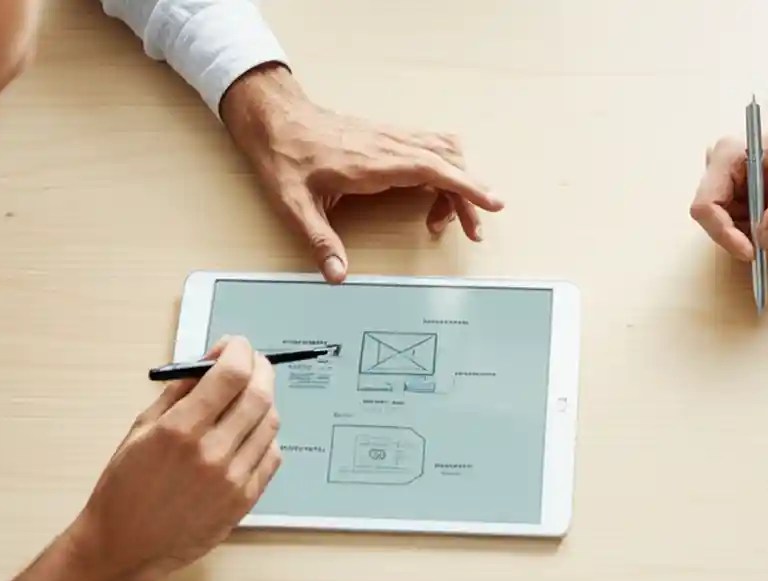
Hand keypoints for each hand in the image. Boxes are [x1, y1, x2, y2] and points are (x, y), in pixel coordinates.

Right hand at [75, 336, 282, 580]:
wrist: (125, 547)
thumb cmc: (124, 488)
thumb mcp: (140, 430)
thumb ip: (178, 393)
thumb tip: (209, 363)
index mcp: (180, 430)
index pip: (231, 374)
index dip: (239, 351)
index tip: (235, 346)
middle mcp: (212, 453)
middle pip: (259, 394)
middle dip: (259, 368)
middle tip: (250, 363)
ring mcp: (233, 480)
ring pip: (271, 423)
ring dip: (263, 401)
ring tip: (245, 400)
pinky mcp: (245, 501)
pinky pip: (272, 456)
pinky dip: (265, 436)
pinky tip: (247, 434)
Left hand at [221, 64, 504, 282]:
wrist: (275, 118)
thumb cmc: (284, 157)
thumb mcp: (294, 205)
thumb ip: (319, 241)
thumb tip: (337, 275)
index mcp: (374, 162)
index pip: (435, 169)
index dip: (467, 186)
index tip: (492, 202)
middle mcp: (389, 145)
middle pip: (448, 162)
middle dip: (468, 195)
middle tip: (472, 232)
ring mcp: (390, 137)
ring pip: (443, 151)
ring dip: (456, 181)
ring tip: (446, 220)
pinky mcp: (387, 137)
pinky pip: (429, 148)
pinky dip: (442, 169)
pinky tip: (432, 192)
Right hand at [690, 69, 767, 259]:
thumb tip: (767, 242)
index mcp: (727, 154)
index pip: (706, 205)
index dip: (724, 234)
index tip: (752, 253)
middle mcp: (721, 163)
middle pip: (715, 214)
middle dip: (742, 235)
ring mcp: (731, 171)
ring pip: (730, 216)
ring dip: (753, 231)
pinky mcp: (743, 178)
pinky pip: (743, 210)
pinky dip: (761, 222)